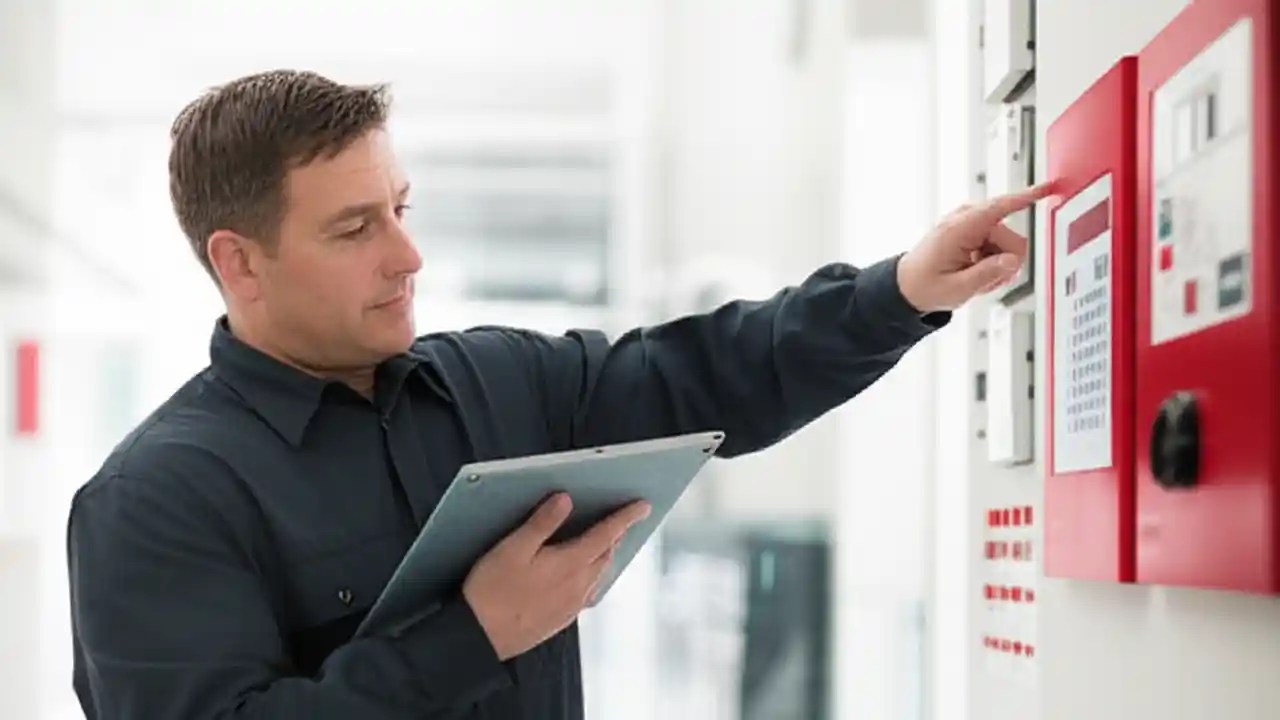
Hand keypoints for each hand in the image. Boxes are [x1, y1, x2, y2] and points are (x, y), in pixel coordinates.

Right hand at [462, 493, 650, 660]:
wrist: (480, 637)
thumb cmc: (491, 592)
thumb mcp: (513, 548)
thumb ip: (542, 523)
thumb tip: (566, 499)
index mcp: (569, 565)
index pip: (607, 534)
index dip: (626, 517)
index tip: (643, 506)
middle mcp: (578, 587)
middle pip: (606, 555)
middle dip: (617, 535)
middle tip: (624, 519)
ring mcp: (571, 606)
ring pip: (598, 574)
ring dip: (604, 555)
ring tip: (605, 541)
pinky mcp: (561, 619)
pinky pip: (586, 592)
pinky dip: (590, 575)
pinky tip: (580, 575)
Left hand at [896, 182, 1055, 312]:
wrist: (906, 286)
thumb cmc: (924, 285)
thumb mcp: (957, 288)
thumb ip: (987, 274)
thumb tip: (1012, 262)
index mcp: (960, 228)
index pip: (1000, 207)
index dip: (1027, 197)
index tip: (1049, 187)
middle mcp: (967, 221)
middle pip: (1013, 241)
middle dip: (1004, 264)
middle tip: (982, 280)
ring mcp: (971, 225)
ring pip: (1008, 248)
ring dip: (996, 267)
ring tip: (972, 277)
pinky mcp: (974, 232)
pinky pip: (998, 248)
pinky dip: (991, 264)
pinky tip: (973, 272)